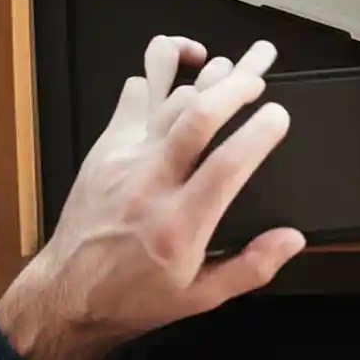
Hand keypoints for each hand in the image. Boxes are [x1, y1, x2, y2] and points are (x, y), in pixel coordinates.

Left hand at [0, 36, 304, 359]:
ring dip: (202, 75)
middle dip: (232, 86)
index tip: (279, 116)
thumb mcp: (201, 297)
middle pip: (195, 118)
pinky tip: (180, 70)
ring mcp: (124, 161)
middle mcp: (150, 185)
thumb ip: (252, 267)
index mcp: (180, 225)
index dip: (257, 134)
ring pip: (165, 100)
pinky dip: (158, 76)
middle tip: (258, 73)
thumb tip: (293, 239)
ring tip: (230, 63)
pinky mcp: (106, 148)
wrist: (67, 294)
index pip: (225, 166)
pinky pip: (131, 97)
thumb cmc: (134, 294)